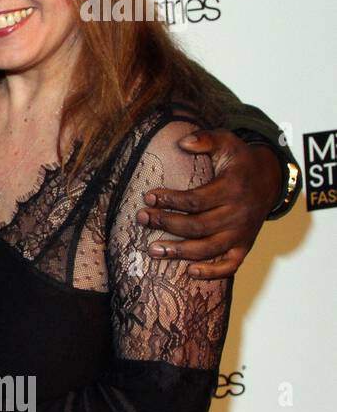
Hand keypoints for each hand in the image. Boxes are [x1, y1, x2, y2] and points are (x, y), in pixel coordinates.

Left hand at [137, 128, 276, 279]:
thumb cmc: (239, 161)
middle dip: (166, 224)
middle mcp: (238, 214)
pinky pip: (231, 265)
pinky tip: (189, 271)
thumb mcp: (227, 141)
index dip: (170, 200)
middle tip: (142, 218)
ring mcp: (242, 233)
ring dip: (179, 252)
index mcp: (232, 188)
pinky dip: (212, 272)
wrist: (270, 179)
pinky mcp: (245, 246)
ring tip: (153, 250)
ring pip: (209, 249)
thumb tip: (182, 142)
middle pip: (198, 226)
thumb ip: (206, 139)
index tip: (149, 196)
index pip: (196, 200)